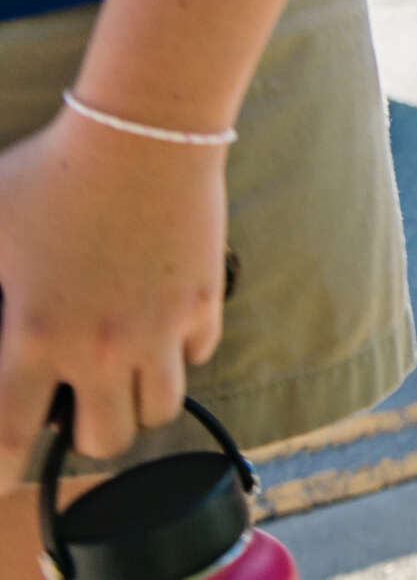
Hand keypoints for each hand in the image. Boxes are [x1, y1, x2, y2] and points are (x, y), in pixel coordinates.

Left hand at [0, 112, 227, 472]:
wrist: (146, 132)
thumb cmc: (54, 171)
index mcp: (37, 336)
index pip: (12, 438)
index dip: (1, 470)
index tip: (2, 476)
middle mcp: (103, 348)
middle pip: (104, 443)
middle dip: (85, 433)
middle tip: (76, 404)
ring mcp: (162, 327)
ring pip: (159, 409)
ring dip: (137, 397)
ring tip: (123, 371)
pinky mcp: (205, 301)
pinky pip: (197, 354)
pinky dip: (179, 351)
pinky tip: (160, 322)